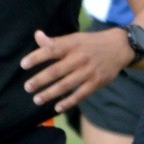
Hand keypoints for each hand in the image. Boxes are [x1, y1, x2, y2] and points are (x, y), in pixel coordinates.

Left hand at [19, 28, 133, 111]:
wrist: (119, 47)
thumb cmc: (91, 43)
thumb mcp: (74, 38)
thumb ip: (55, 41)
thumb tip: (37, 36)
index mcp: (72, 44)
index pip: (51, 50)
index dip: (36, 57)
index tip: (23, 65)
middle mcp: (80, 58)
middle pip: (56, 70)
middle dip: (40, 80)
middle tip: (27, 87)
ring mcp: (89, 71)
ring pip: (67, 85)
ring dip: (50, 93)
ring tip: (37, 99)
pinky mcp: (97, 82)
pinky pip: (81, 94)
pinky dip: (69, 102)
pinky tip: (57, 107)